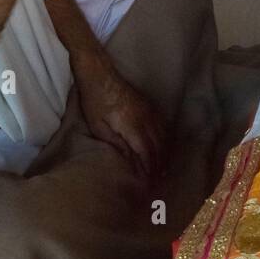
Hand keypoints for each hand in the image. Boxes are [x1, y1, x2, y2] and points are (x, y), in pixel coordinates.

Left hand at [75, 57, 164, 179]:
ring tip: (164, 170)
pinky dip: (165, 141)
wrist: (99, 74)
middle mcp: (146, 120)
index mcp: (132, 127)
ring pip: (163, 138)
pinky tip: (164, 148)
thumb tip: (129, 161)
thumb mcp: (98, 127)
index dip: (149, 170)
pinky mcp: (149, 105)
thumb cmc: (94, 101)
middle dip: (159, 166)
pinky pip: (162, 127)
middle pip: (158, 147)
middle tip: (158, 182)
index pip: (146, 154)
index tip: (149, 184)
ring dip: (164, 155)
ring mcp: (150, 111)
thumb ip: (116, 144)